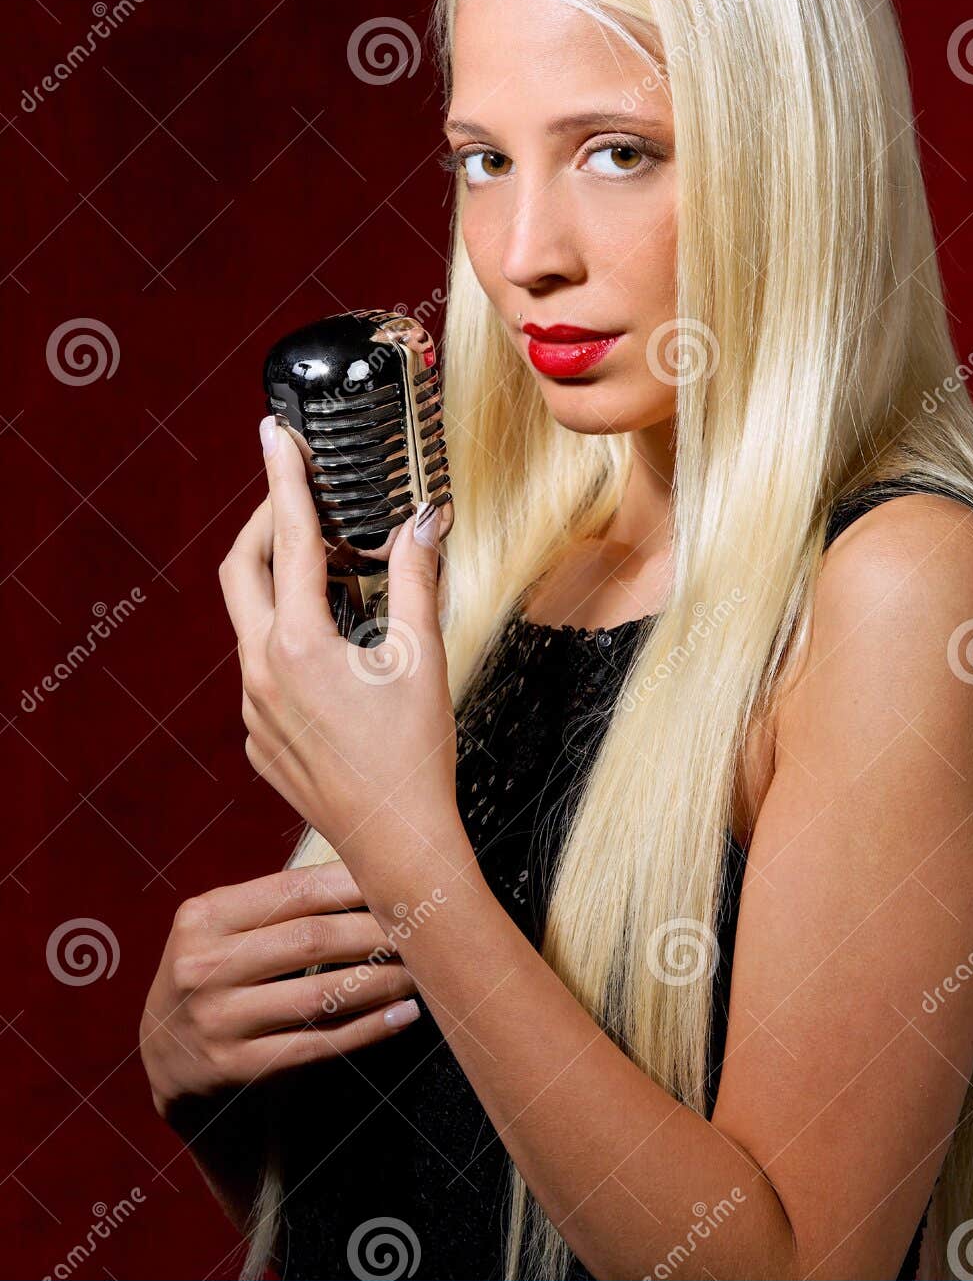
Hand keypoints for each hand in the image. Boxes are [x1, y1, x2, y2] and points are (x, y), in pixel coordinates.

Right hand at [139, 861, 421, 1122]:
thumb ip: (276, 902)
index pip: (294, 890)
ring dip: (381, 981)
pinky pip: (318, 1044)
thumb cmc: (214, 974)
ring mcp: (218, 1021)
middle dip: (377, 931)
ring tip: (420, 971)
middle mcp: (204, 966)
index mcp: (203, 918)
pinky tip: (403, 1014)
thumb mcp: (221, 928)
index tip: (402, 880)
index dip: (355, 884)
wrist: (165, 1057)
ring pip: (320, 995)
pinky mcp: (237, 1068)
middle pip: (311, 940)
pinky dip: (368, 1028)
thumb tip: (367, 869)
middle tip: (423, 928)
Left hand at [218, 416, 467, 907]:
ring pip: (251, 623)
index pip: (290, 538)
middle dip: (265, 524)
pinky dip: (287, 641)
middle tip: (299, 498)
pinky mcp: (258, 739)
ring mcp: (252, 710)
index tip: (274, 434)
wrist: (396, 846)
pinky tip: (333, 655)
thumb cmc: (414, 758)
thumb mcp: (421, 659)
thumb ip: (414, 582)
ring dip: (282, 588)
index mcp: (300, 645)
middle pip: (242, 570)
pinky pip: (260, 671)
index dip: (284, 478)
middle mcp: (261, 673)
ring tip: (335, 579)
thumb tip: (423, 523)